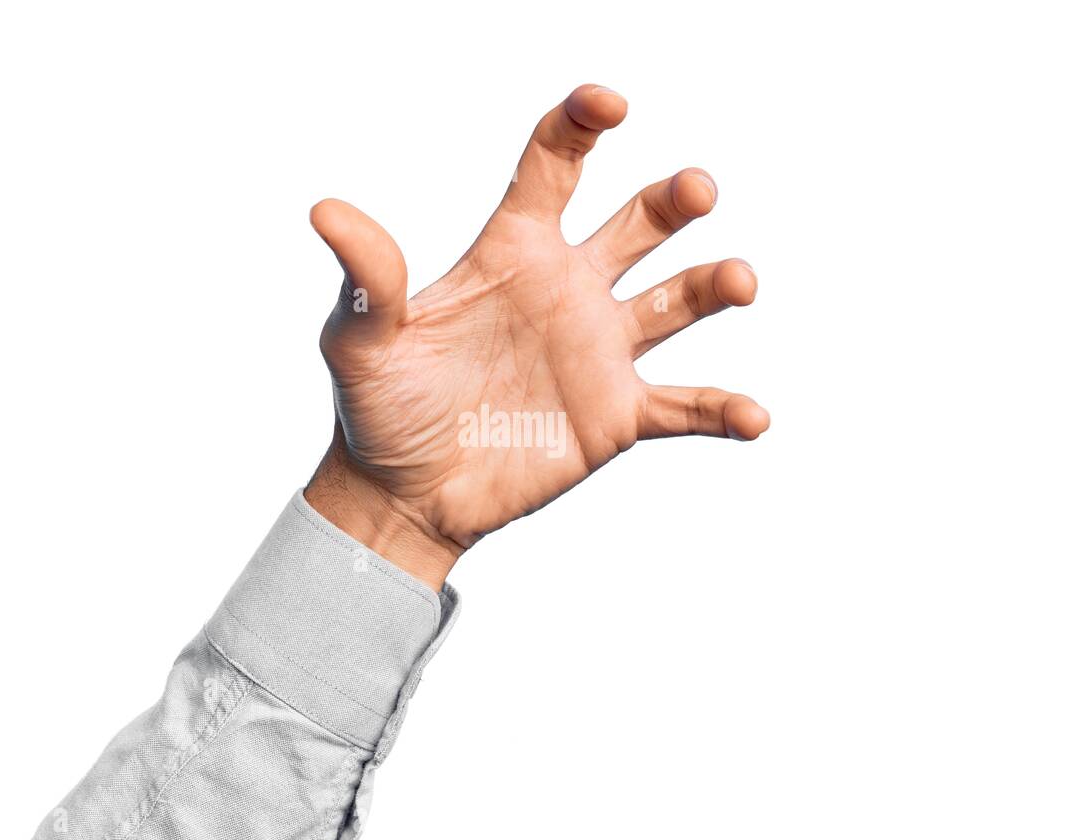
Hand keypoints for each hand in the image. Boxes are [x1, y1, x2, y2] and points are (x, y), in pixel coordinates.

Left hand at [305, 84, 767, 588]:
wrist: (404, 494)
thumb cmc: (379, 408)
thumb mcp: (359, 342)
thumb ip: (366, 281)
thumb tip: (326, 211)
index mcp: (512, 252)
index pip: (553, 166)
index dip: (580, 125)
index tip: (607, 103)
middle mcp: (568, 289)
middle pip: (638, 222)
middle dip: (672, 201)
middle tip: (695, 192)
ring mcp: (599, 352)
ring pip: (676, 301)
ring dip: (712, 285)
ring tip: (736, 281)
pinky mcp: (618, 415)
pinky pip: (686, 407)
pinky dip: (724, 410)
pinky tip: (754, 418)